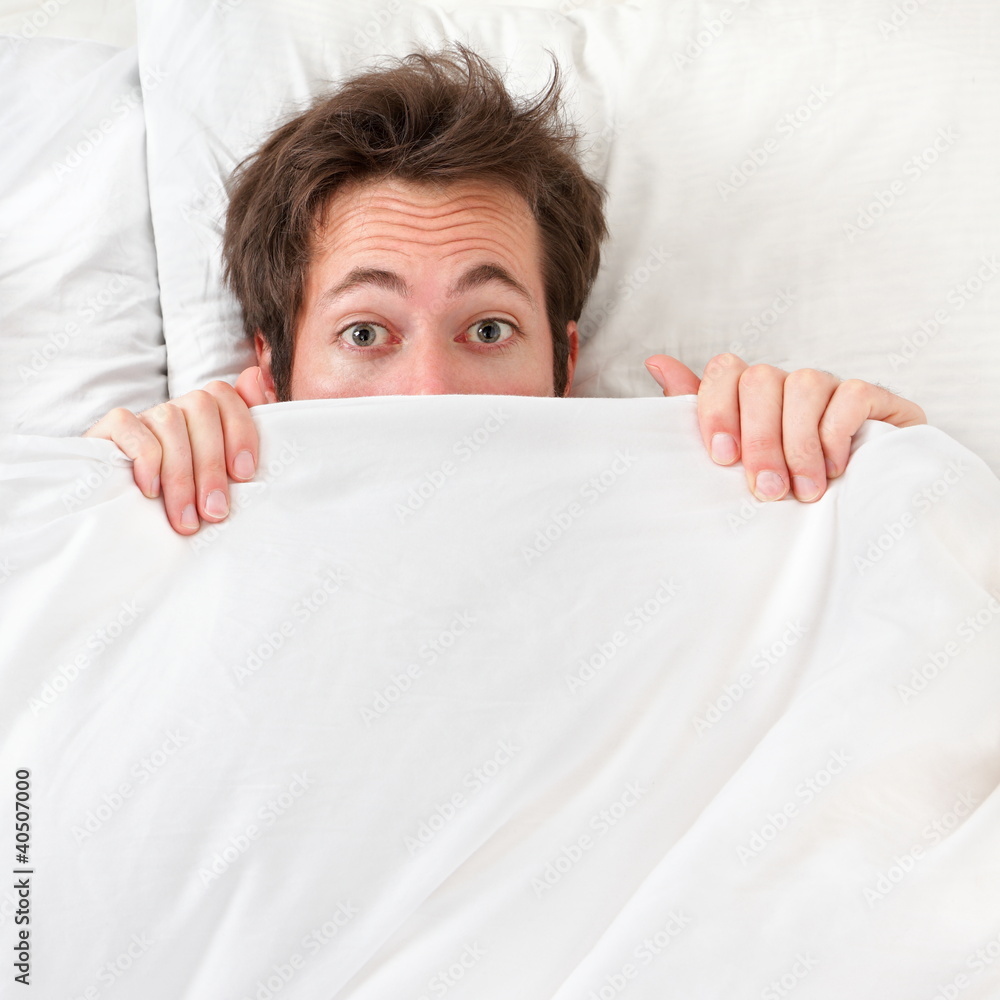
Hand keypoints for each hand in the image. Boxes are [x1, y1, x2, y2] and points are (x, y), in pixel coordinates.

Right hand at [83, 367, 269, 533]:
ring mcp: (141, 418)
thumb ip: (242, 432)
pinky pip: (129, 427)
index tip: (244, 475)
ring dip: (181, 475)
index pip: (226, 397)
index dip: (240, 431)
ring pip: (169, 420)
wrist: (117, 518)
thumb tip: (255, 374)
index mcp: (203, 418)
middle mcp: (174, 411)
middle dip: (212, 465)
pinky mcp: (106, 430)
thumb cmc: (179, 503)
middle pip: (201, 408)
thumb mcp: (219, 478)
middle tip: (214, 512)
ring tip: (186, 519)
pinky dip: (145, 459)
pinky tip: (151, 491)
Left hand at [644, 353, 926, 502]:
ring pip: (805, 383)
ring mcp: (832, 388)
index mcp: (750, 397)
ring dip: (799, 444)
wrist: (860, 513)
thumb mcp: (734, 461)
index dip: (717, 410)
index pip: (724, 371)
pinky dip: (837, 434)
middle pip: (761, 379)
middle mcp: (788, 385)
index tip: (722, 459)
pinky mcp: (875, 400)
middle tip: (767, 491)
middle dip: (760, 440)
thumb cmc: (784, 488)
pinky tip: (836, 469)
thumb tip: (656, 362)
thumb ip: (697, 413)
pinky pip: (851, 394)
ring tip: (804, 491)